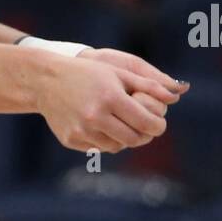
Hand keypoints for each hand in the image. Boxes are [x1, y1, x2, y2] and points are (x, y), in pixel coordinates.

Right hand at [36, 49, 185, 152]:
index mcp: (111, 98)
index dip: (158, 125)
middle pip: (134, 139)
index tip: (158, 122)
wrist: (46, 81)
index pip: (146, 122)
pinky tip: (101, 126)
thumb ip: (148, 85)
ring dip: (124, 138)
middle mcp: (95, 116)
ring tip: (121, 124)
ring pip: (117, 146)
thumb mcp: (118, 72)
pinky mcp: (71, 140)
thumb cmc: (86, 73)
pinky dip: (105, 140)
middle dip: (144, 135)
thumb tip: (175, 95)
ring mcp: (81, 130)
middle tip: (144, 128)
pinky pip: (98, 147)